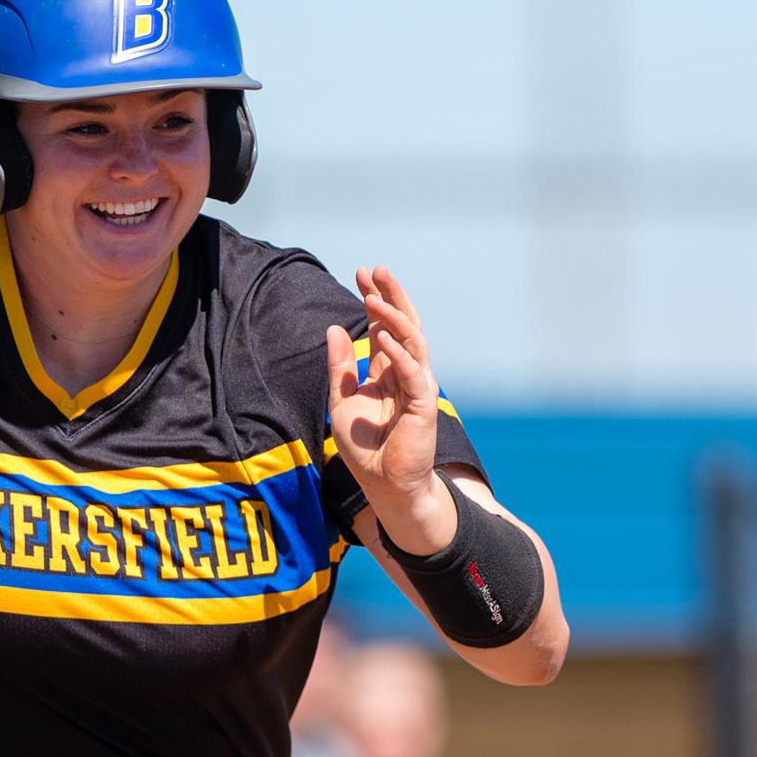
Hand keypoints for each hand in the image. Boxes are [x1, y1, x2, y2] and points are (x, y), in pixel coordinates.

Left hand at [324, 265, 454, 554]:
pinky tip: (382, 334)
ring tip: (373, 297)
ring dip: (393, 316)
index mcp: (388, 372)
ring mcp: (418, 387)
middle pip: (403, 325)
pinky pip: (412, 372)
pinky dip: (398, 351)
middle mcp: (406, 374)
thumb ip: (340, 368)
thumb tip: (333, 329)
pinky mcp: (423, 405)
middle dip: (390, 296)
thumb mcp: (342, 402)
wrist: (385, 486)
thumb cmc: (367, 449)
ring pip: (412, 341)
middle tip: (376, 269)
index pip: (384, 326)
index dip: (375, 299)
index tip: (361, 274)